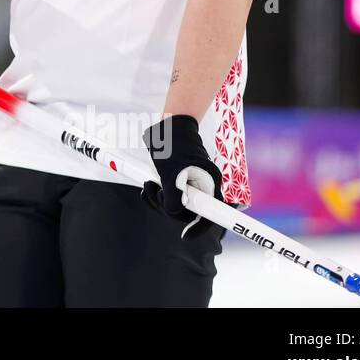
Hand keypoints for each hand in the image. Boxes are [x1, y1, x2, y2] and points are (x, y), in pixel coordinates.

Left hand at [140, 114, 226, 240]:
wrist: (170, 123)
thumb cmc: (174, 143)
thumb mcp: (172, 170)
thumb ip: (174, 194)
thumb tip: (173, 212)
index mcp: (210, 184)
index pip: (211, 214)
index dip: (199, 227)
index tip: (186, 236)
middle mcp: (204, 186)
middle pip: (189, 212)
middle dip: (168, 207)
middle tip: (152, 191)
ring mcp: (193, 184)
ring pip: (177, 204)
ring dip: (160, 199)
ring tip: (148, 184)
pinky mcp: (181, 180)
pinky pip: (171, 195)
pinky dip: (159, 193)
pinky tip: (148, 185)